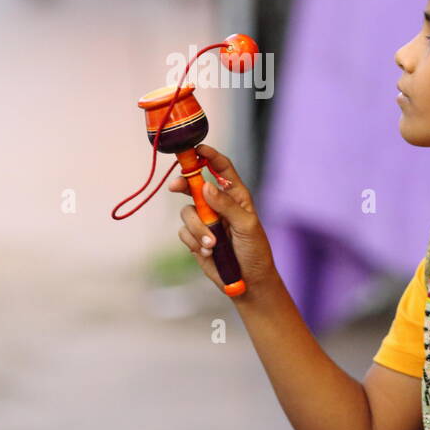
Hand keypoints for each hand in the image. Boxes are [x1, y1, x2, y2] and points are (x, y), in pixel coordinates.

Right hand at [168, 144, 277, 292]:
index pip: (221, 169)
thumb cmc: (254, 251)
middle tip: (176, 186)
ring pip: (187, 212)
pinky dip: (194, 242)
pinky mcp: (196, 238)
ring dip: (198, 229)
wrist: (247, 281)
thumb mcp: (246, 225)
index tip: (197, 148)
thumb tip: (206, 186)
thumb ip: (226, 205)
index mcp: (235, 195)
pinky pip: (184, 232)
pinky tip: (209, 252)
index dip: (209, 156)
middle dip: (184, 185)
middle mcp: (217, 204)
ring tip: (213, 244)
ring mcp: (205, 221)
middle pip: (194, 185)